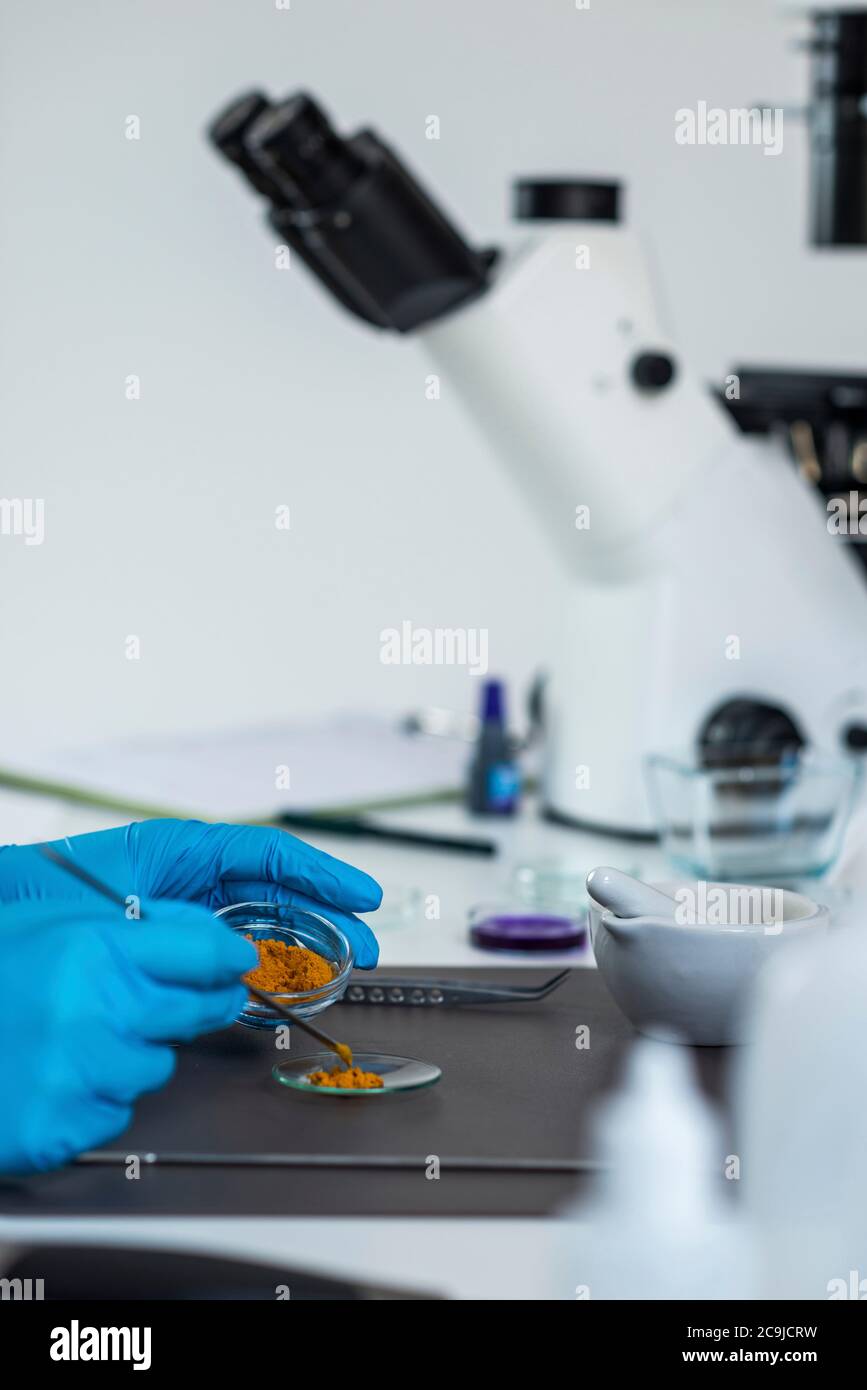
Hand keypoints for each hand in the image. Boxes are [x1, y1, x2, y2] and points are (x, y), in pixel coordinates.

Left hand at [0, 819, 381, 966]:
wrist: (11, 915)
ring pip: (268, 922)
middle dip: (331, 917)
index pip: (271, 854)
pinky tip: (295, 985)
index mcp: (186, 848)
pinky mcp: (183, 941)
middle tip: (367, 947)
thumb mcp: (124, 898)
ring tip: (346, 967)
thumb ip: (181, 923)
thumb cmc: (54, 890)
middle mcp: (197, 876)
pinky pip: (240, 950)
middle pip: (282, 891)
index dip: (323, 874)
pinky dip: (272, 966)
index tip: (362, 895)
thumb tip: (233, 957)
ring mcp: (194, 908)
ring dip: (310, 944)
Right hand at [0, 897, 256, 1172]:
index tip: (234, 961)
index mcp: (96, 949)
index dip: (225, 956)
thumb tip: (208, 932)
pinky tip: (54, 1076)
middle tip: (178, 999)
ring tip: (74, 1039)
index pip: (202, 951)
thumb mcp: (52, 920)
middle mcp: (97, 1010)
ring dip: (133, 1056)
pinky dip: (96, 1098)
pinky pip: (116, 1113)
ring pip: (158, 1067)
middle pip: (196, 1011)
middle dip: (199, 1004)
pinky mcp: (65, 1127)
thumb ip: (132, 925)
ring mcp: (83, 1074)